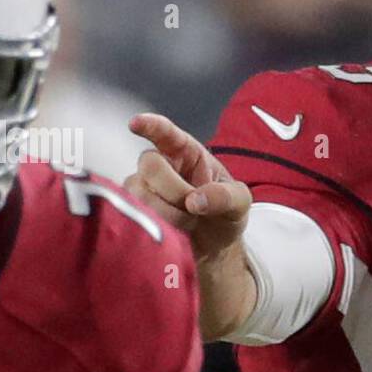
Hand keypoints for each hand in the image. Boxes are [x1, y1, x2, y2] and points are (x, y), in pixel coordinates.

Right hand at [126, 114, 252, 263]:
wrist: (214, 248)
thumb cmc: (225, 216)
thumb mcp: (239, 203)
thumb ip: (225, 196)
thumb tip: (194, 201)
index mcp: (187, 153)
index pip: (166, 133)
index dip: (150, 125)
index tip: (135, 124)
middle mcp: (161, 165)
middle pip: (150, 164)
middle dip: (173, 189)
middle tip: (193, 208)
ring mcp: (144, 188)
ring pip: (138, 191)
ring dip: (167, 212)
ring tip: (188, 223)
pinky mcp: (135, 211)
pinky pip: (132, 213)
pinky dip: (156, 225)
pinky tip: (172, 232)